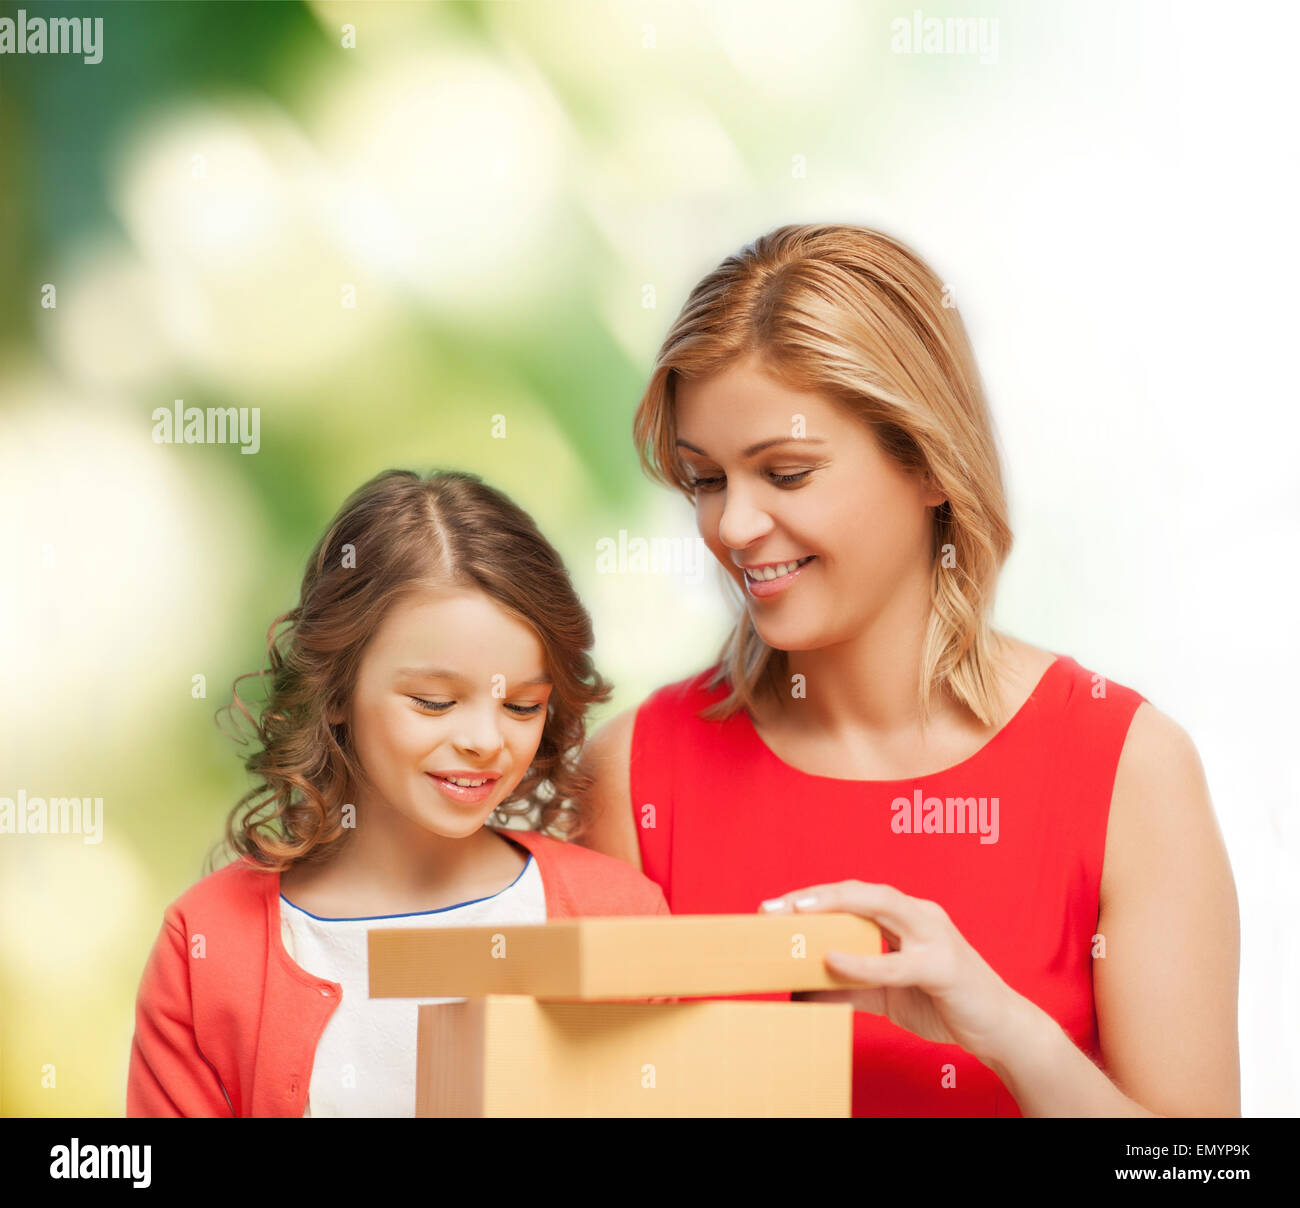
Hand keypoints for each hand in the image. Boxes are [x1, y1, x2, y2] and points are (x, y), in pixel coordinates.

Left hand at [761, 880, 1032, 1067]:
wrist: (1000, 1030)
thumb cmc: (945, 1003)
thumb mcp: (888, 993)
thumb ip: (850, 988)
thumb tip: (801, 993)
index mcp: (907, 917)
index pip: (853, 896)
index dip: (814, 897)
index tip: (774, 907)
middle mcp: (920, 915)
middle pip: (860, 891)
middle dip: (814, 895)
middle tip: (773, 907)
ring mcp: (934, 935)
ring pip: (880, 906)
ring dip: (835, 906)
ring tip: (796, 913)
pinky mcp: (944, 965)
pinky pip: (896, 961)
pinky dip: (862, 961)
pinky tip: (833, 959)